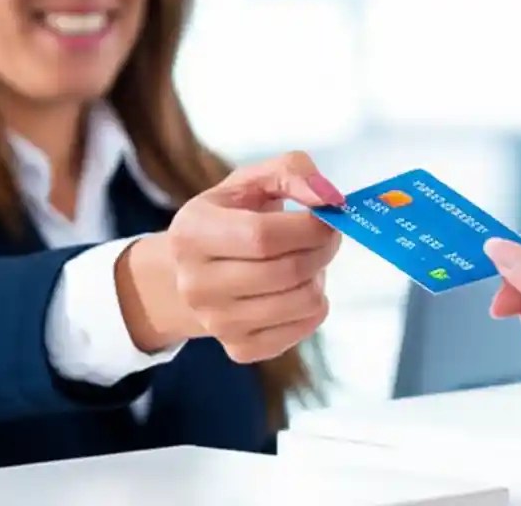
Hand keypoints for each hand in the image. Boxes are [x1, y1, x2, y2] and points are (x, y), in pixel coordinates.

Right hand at [120, 151, 343, 363]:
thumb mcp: (250, 181)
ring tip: (306, 260)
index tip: (329, 216)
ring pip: (301, 303)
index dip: (309, 227)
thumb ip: (291, 170)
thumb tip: (328, 197)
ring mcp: (215, 322)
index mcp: (191, 233)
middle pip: (286, 271)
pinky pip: (301, 330)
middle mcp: (195, 284)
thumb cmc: (230, 218)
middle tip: (328, 236)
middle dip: (323, 249)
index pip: (262, 236)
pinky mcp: (238, 349)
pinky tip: (296, 288)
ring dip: (319, 276)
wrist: (193, 272)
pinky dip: (313, 306)